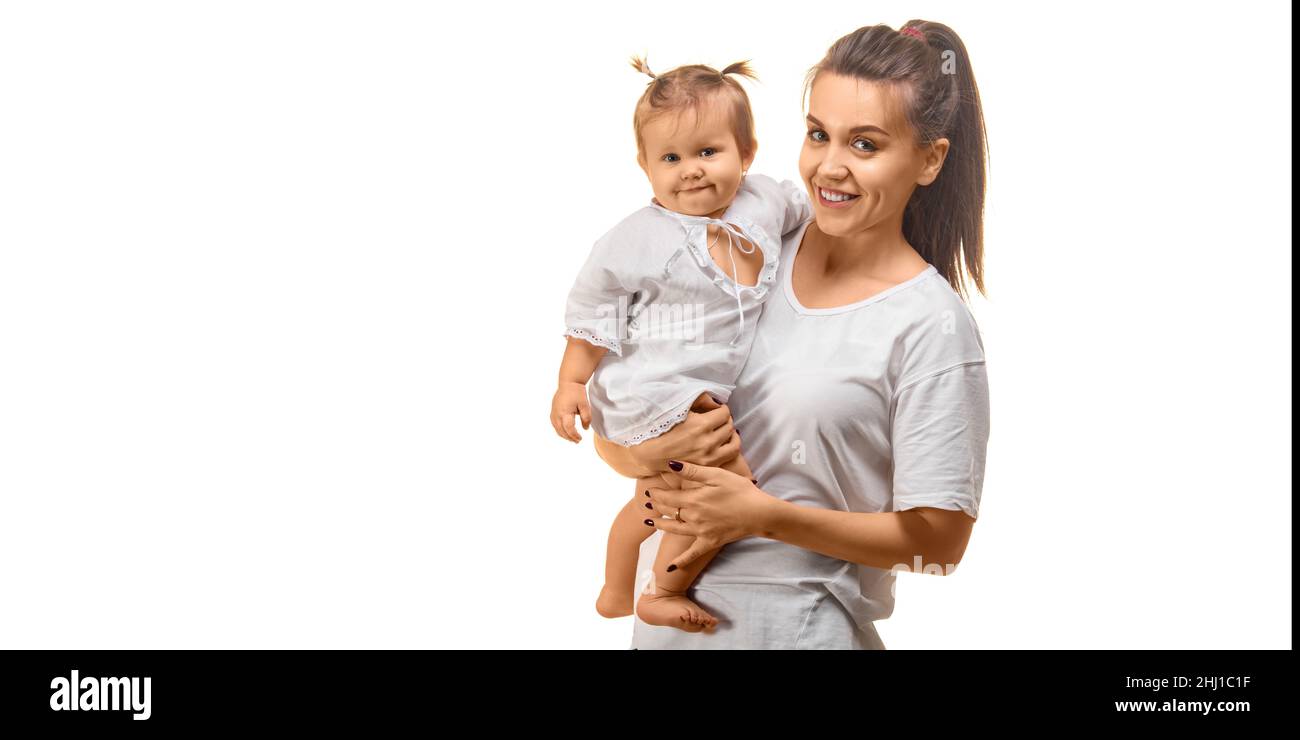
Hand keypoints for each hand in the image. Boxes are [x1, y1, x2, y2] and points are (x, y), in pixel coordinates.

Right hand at [550, 381, 590, 442]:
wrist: (568, 383)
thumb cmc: (577, 392)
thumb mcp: (585, 404)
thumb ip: (586, 417)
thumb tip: (585, 428)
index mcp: (564, 412)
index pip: (568, 428)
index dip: (574, 435)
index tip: (580, 438)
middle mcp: (557, 414)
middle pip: (562, 431)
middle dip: (570, 437)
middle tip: (578, 441)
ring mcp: (553, 413)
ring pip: (557, 429)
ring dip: (564, 435)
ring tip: (572, 438)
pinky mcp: (552, 412)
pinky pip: (555, 425)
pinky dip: (560, 430)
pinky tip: (566, 432)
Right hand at [626, 393, 738, 470]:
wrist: (649, 452)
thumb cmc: (661, 427)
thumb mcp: (679, 408)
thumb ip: (701, 400)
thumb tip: (716, 403)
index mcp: (700, 425)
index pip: (724, 412)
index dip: (721, 408)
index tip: (715, 409)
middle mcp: (707, 442)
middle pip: (729, 425)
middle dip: (725, 419)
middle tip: (717, 418)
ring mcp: (708, 456)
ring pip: (733, 441)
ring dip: (730, 433)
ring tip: (723, 429)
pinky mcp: (707, 466)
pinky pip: (730, 455)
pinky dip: (730, 446)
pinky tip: (724, 442)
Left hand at [645, 460, 775, 570]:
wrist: (759, 513)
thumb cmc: (740, 490)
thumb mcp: (716, 475)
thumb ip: (692, 471)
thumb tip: (671, 465)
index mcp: (693, 500)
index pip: (667, 497)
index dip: (656, 493)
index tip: (649, 490)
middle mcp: (692, 517)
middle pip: (669, 512)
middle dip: (656, 506)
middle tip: (647, 502)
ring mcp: (700, 532)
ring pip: (674, 529)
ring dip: (660, 525)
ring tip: (650, 521)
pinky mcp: (709, 542)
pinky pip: (691, 554)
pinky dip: (680, 561)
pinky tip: (669, 568)